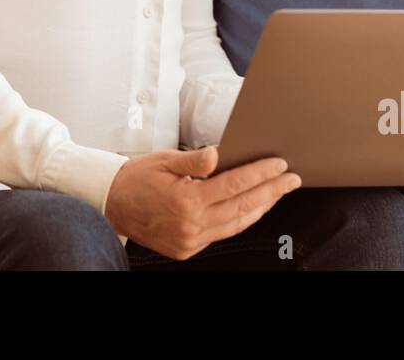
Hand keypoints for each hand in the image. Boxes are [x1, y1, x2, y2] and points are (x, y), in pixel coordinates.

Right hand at [103, 145, 300, 260]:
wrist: (111, 204)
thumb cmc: (137, 178)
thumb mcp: (164, 161)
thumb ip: (194, 159)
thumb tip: (218, 154)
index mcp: (186, 201)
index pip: (234, 185)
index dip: (260, 174)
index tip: (279, 164)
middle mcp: (191, 226)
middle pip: (243, 207)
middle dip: (271, 191)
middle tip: (292, 179)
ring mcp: (190, 241)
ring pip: (236, 224)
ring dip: (261, 207)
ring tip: (278, 192)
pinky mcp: (187, 249)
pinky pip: (222, 233)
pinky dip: (240, 219)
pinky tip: (251, 207)